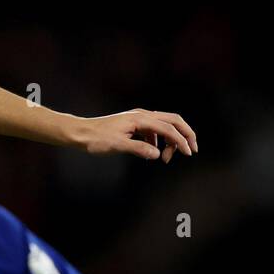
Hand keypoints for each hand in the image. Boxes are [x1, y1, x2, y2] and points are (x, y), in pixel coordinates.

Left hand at [76, 109, 196, 161]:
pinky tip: (153, 153)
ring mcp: (139, 119)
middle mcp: (142, 115)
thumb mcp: (118, 146)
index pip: (168, 128)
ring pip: (164, 126)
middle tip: (191, 150)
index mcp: (141, 118)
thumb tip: (157, 155)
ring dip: (170, 140)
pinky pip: (154, 131)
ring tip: (166, 159)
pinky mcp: (134, 125)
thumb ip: (139, 149)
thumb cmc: (96, 139)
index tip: (188, 153)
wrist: (81, 133)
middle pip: (173, 121)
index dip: (180, 141)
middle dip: (185, 135)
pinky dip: (159, 141)